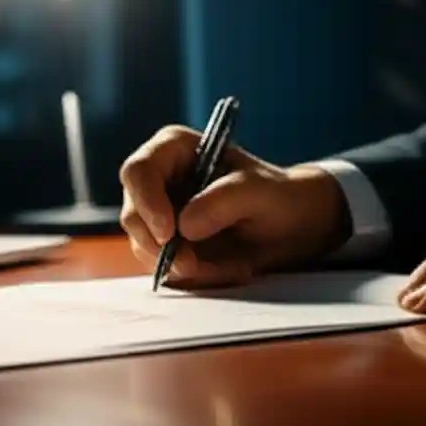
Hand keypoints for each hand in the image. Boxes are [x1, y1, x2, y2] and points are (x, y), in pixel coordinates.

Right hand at [119, 126, 348, 285]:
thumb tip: (183, 225)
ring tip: (229, 265)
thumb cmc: (278, 197)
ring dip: (182, 265)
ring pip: (144, 247)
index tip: (169, 233)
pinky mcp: (166, 245)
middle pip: (134, 215)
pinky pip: (162, 267)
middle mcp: (158, 180)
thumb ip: (225, 200)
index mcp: (174, 149)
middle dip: (161, 246)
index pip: (138, 172)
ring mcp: (158, 215)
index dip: (146, 202)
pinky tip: (224, 268)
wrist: (291, 227)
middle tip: (194, 265)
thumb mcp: (262, 192)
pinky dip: (191, 276)